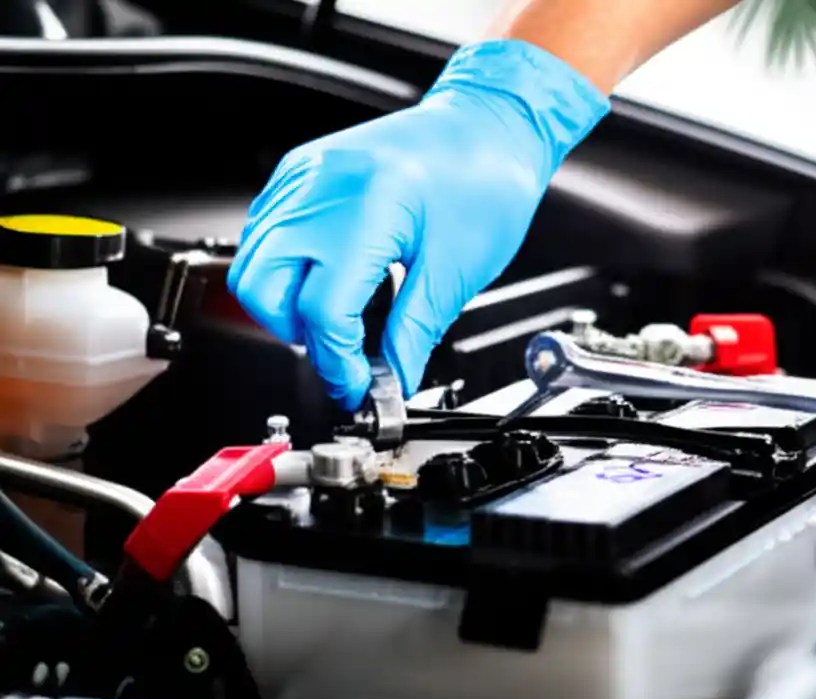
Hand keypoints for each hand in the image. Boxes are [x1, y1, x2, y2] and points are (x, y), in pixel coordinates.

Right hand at [228, 40, 608, 409]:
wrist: (489, 124)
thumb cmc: (485, 180)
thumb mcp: (457, 269)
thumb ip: (414, 331)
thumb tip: (392, 377)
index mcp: (365, 208)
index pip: (321, 309)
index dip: (338, 361)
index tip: (359, 383)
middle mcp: (321, 186)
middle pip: (261, 288)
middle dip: (298, 334)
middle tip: (343, 354)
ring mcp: (303, 175)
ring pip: (254, 262)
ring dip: (287, 304)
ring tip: (340, 318)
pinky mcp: (299, 172)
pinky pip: (266, 232)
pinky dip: (287, 269)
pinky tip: (330, 279)